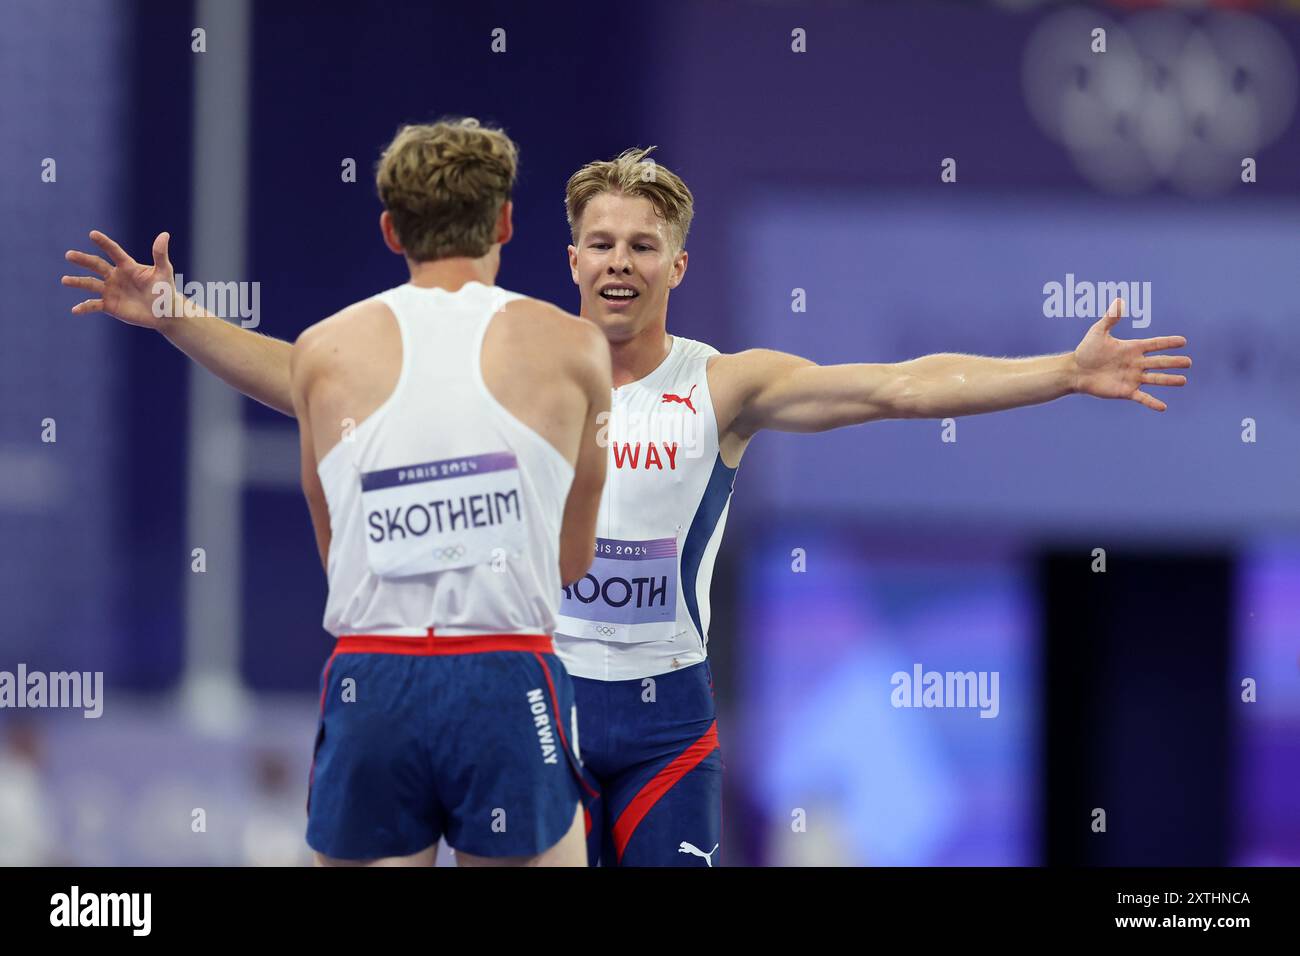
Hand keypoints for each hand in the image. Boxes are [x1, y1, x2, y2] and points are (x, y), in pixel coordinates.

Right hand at [62, 230, 176, 329]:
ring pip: (91, 284)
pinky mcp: (109, 305)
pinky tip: (75, 310)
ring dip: (78, 282)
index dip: (104, 243)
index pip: (114, 251)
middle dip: (83, 260)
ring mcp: (111, 290)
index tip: (92, 234)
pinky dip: (84, 307)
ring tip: (64, 280)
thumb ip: (160, 254)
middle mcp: (115, 276)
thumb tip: (165, 234)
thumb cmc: (165, 289)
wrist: (164, 311)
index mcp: (127, 266)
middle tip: (69, 255)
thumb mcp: (164, 271)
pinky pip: (94, 305)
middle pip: (96, 265)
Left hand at [1072, 298, 1190, 411]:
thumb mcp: (1098, 332)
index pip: (1155, 344)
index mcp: (1132, 348)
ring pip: (1155, 379)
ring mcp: (1132, 378)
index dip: (1168, 343)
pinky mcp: (1125, 391)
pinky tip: (1163, 407)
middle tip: (1189, 363)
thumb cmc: (1086, 350)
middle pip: (1160, 362)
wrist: (1075, 371)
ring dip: (1169, 380)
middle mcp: (1136, 363)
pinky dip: (1152, 402)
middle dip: (1174, 362)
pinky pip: (1142, 397)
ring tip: (1183, 381)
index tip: (1183, 341)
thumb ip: (1111, 318)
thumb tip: (1120, 300)